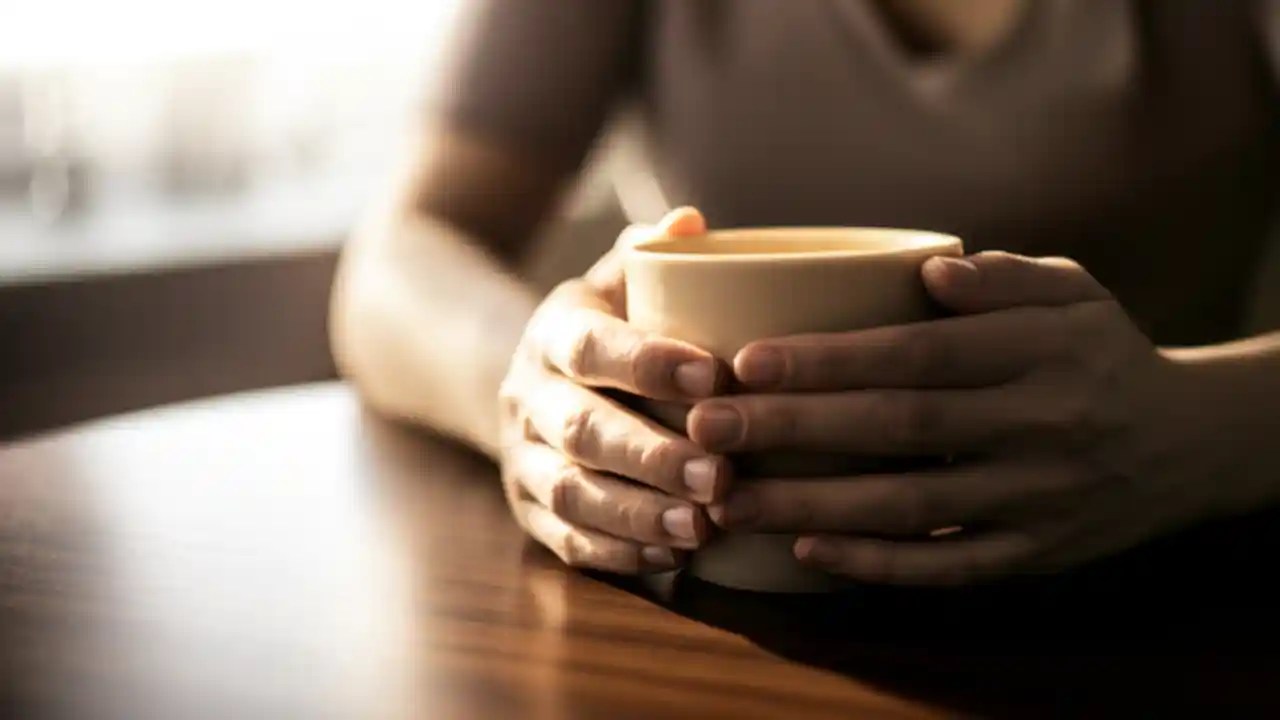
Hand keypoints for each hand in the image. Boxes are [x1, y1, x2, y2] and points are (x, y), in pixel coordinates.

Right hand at [498, 208, 730, 573]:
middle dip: (653, 456)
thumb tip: (691, 222)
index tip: (715, 375)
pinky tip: (675, 557)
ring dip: (639, 514)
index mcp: (553, 333)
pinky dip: (620, 552)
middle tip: (721, 474)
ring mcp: (523, 458)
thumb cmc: (603, 327)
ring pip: (573, 492)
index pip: (592, 347)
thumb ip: (650, 255)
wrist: (523, 380)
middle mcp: (528, 397)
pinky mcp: (529, 510)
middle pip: (584, 430)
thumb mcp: (615, 282)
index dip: (649, 362)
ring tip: (703, 528)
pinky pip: (568, 539)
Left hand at [691, 251, 1203, 585]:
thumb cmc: (1099, 351)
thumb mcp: (1072, 291)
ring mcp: (1036, 497)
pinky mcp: (1034, 553)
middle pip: (896, 428)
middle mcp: (1038, 426)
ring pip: (909, 506)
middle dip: (794, 429)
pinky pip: (947, 565)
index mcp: (1038, 352)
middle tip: (708, 428)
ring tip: (730, 500)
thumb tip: (929, 269)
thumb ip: (1003, 277)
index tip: (746, 361)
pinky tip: (808, 550)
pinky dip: (877, 563)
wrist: (1188, 442)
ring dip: (812, 507)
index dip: (829, 360)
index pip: (916, 354)